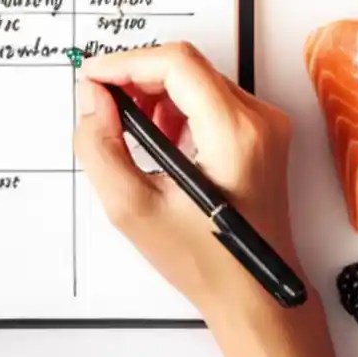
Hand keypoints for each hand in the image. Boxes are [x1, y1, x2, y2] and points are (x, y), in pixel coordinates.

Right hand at [73, 42, 300, 325]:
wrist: (252, 293)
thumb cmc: (206, 261)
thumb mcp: (133, 209)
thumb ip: (101, 148)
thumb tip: (93, 102)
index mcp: (235, 133)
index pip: (176, 63)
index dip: (126, 63)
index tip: (93, 78)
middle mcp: (258, 121)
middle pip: (186, 66)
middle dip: (136, 78)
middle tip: (101, 105)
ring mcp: (264, 126)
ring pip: (196, 80)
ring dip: (154, 95)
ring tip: (128, 131)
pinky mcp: (260, 135)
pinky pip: (209, 100)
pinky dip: (175, 110)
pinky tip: (157, 142)